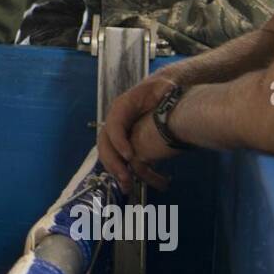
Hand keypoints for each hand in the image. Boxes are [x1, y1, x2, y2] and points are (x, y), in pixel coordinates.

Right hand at [97, 72, 178, 193]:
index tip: (130, 156)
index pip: (114, 125)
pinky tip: (140, 183)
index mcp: (122, 107)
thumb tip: (167, 97)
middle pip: (105, 144)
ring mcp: (119, 135)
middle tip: (126, 178)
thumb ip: (163, 93)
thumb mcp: (163, 87)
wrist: (164, 92)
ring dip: (117, 172)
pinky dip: (126, 173)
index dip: (119, 141)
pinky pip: (120, 160)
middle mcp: (116, 122)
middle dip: (114, 163)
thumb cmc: (163, 90)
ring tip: (128, 187)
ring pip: (110, 156)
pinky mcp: (127, 144)